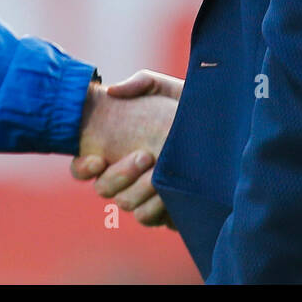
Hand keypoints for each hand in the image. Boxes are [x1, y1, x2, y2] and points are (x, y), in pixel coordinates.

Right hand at [72, 70, 183, 227]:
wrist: (217, 122)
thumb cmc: (183, 102)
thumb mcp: (162, 87)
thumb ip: (138, 84)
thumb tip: (112, 91)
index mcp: (115, 148)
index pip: (83, 167)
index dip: (83, 167)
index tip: (97, 159)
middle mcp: (125, 175)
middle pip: (104, 188)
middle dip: (120, 175)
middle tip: (144, 156)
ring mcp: (144, 194)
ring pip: (127, 205)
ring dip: (139, 192)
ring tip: (158, 174)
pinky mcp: (166, 208)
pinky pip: (151, 218)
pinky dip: (157, 208)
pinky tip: (170, 193)